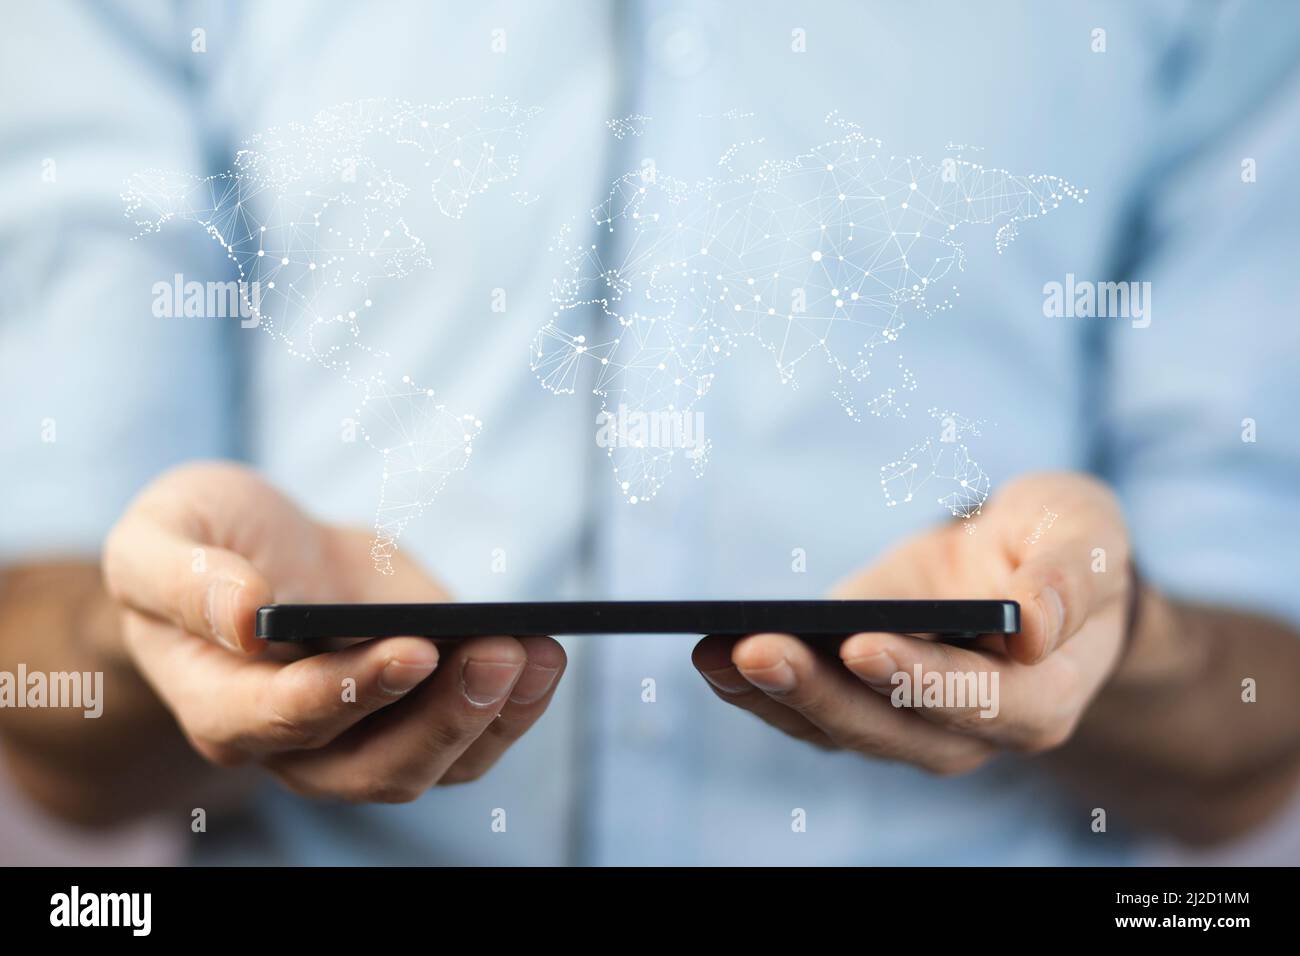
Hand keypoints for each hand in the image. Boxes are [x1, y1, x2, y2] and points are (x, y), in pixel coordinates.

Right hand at [102, 462, 564, 800]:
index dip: (350, 692)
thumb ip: (181, 580)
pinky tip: (543, 654)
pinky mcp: (416, 707)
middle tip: (498, 653)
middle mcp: (297, 743)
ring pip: (435, 765)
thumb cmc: (193, 545)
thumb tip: (246, 615)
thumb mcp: (156, 539)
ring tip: (539, 654)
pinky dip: (513, 705)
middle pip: (375, 769)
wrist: (247, 552)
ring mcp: (365, 732)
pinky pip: (470, 736)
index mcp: (222, 705)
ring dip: (493, 719)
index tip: (413, 649)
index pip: (284, 720)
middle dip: (443, 718)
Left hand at [692, 472, 1130, 773]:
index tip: (860, 643)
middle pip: (894, 731)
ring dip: (774, 698)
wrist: (1025, 561)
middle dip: (822, 693)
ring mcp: (911, 724)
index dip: (921, 678)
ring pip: (840, 730)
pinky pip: (808, 711)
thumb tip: (1037, 624)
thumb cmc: (1061, 542)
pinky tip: (711, 656)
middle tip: (756, 649)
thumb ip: (1073, 576)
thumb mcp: (1086, 533)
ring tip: (716, 654)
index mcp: (1043, 696)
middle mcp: (975, 730)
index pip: (982, 702)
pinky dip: (757, 691)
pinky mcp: (861, 699)